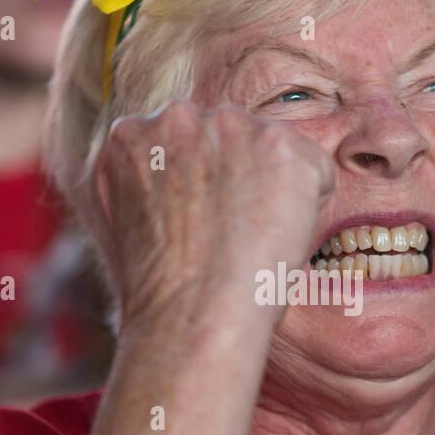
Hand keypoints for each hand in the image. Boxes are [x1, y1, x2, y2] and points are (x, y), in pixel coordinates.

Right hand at [86, 99, 335, 335]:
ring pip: (272, 150)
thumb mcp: (119, 223)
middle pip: (229, 137)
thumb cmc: (156, 293)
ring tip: (250, 239)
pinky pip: (315, 171)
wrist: (193, 317)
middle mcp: (178, 117)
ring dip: (272, 188)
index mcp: (131, 134)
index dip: (200, 188)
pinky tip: (278, 237)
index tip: (198, 226)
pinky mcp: (282, 147)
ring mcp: (232, 127)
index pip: (185, 142)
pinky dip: (309, 205)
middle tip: (228, 236)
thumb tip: (162, 179)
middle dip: (237, 176)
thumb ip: (138, 183)